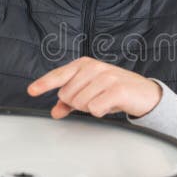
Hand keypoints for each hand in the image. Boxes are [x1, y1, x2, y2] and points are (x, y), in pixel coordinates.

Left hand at [27, 57, 161, 118]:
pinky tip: (110, 105)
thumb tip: (55, 111)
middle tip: (94, 99)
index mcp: (85, 65)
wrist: (145, 93)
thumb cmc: (116, 90)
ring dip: (91, 108)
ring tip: (104, 101)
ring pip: (80, 103)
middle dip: (78, 103)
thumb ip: (71, 101)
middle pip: (67, 95)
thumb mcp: (91, 93)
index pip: (59, 75)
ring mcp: (106, 77)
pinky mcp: (117, 89)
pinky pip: (94, 108)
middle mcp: (94, 67)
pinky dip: (101, 111)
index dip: (44, 84)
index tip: (31, 90)